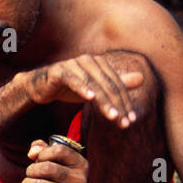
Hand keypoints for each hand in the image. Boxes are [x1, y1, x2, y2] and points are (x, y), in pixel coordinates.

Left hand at [20, 139, 88, 182]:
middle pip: (47, 168)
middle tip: (30, 174)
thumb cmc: (62, 181)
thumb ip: (44, 150)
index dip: (43, 153)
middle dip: (31, 170)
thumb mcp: (59, 162)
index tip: (38, 159)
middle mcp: (79, 180)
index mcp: (80, 164)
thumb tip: (33, 152)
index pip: (59, 150)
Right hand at [22, 53, 144, 127]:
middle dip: (117, 104)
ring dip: (103, 101)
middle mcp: (89, 60)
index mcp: (99, 63)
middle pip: (107, 84)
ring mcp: (73, 64)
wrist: (41, 86)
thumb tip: (142, 78)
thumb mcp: (95, 88)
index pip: (117, 84)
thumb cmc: (69, 86)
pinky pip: (73, 79)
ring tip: (112, 116)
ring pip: (93, 84)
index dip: (125, 102)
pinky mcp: (59, 71)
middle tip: (123, 122)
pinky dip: (82, 88)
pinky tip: (90, 98)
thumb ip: (117, 84)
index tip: (131, 119)